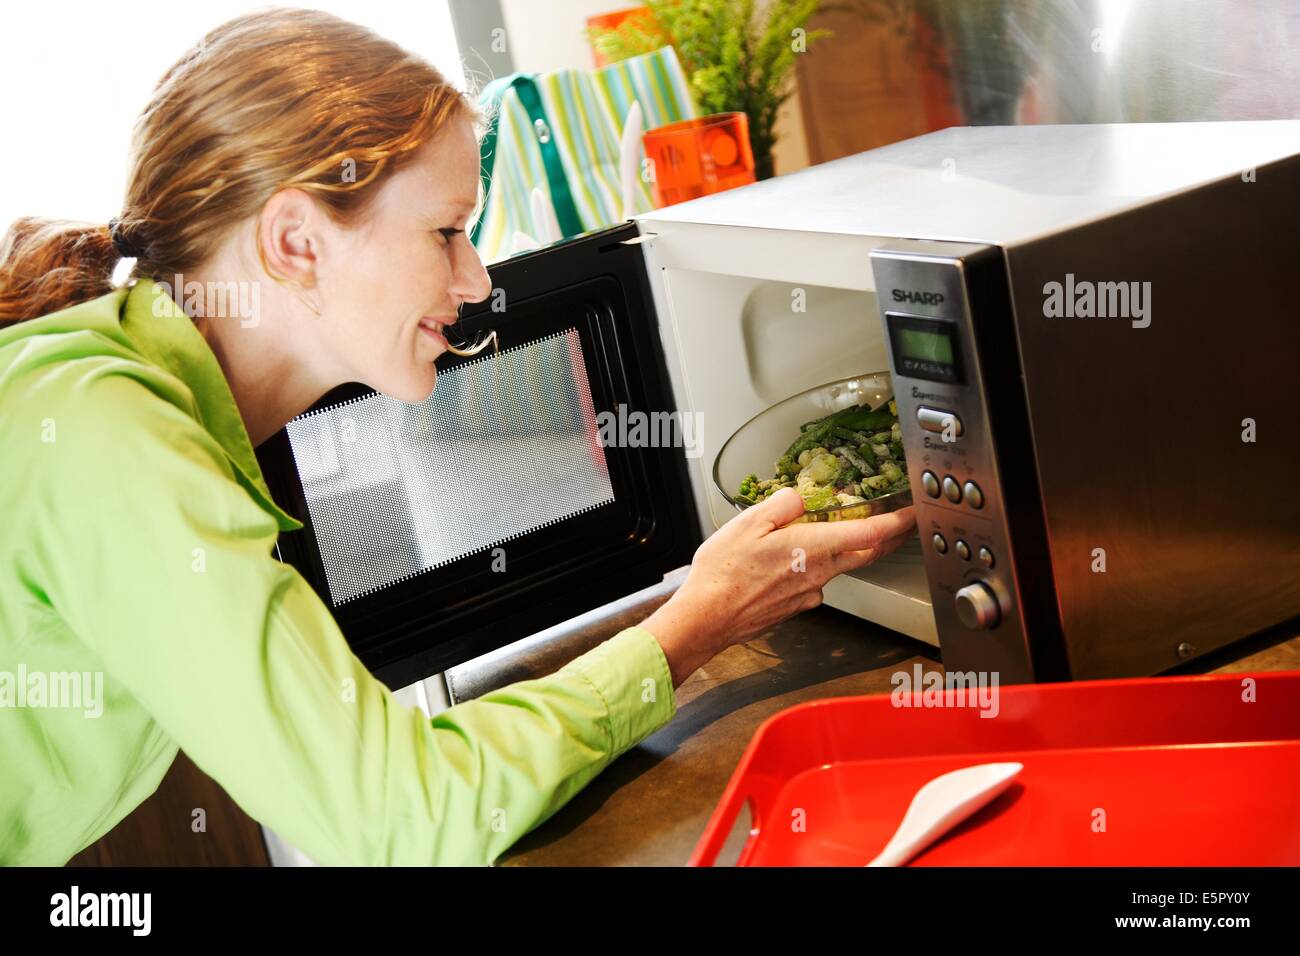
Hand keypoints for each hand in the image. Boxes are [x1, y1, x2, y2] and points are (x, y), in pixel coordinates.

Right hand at [642, 487, 916, 686]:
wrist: (707, 619)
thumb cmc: (723, 574)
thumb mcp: (749, 522)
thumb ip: (782, 505)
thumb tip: (799, 500)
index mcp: (813, 547)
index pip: (871, 533)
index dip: (898, 522)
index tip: (912, 513)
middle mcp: (819, 573)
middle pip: (865, 553)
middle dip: (887, 538)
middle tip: (897, 524)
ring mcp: (809, 593)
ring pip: (838, 567)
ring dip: (844, 551)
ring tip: (829, 534)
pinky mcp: (796, 607)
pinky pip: (814, 582)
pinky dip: (812, 568)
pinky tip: (788, 564)